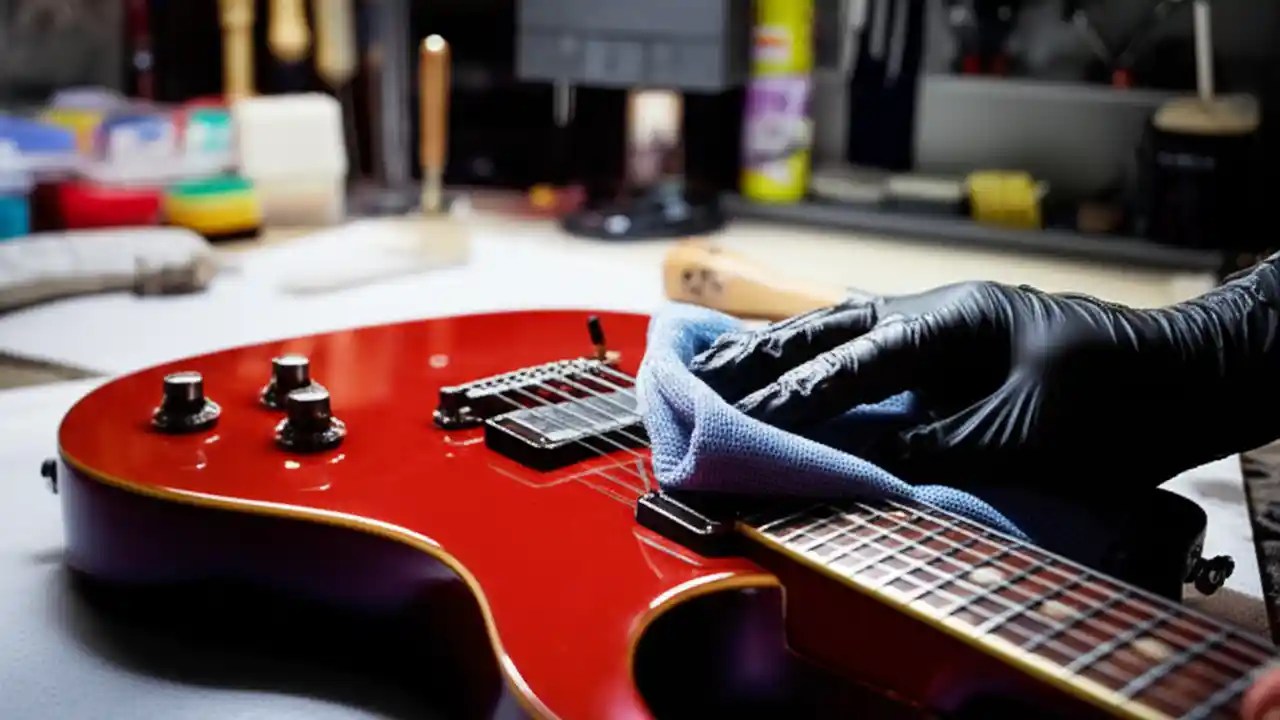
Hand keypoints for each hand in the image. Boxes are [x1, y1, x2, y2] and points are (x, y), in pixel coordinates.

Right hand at [690, 270, 1279, 488]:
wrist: (1182, 383)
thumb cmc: (1115, 400)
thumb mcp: (1022, 430)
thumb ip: (937, 443)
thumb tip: (867, 457)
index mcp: (952, 317)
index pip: (858, 356)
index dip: (801, 393)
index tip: (749, 418)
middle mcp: (939, 314)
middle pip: (835, 328)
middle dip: (768, 355)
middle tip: (705, 373)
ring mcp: (944, 332)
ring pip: (848, 333)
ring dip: (786, 352)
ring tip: (725, 366)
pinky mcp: (952, 357)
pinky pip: (875, 356)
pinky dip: (827, 365)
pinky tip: (792, 368)